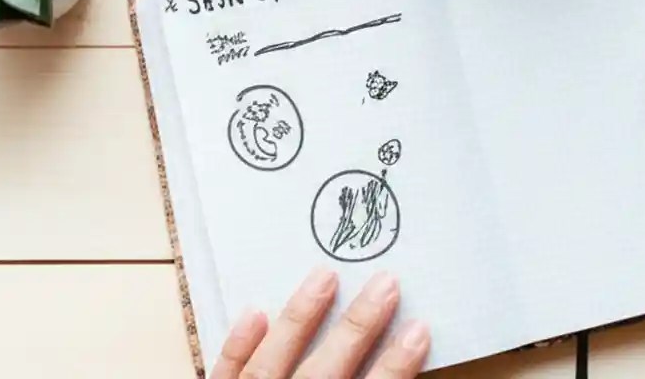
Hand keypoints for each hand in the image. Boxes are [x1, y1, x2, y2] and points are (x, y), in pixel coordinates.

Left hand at [213, 269, 429, 378]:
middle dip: (357, 327)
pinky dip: (238, 346)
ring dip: (300, 319)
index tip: (419, 329)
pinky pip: (224, 375)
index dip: (396, 366)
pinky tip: (255, 311)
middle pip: (325, 373)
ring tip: (325, 275)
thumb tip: (402, 351)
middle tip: (387, 284)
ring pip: (272, 365)